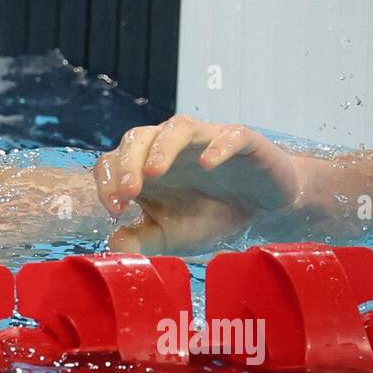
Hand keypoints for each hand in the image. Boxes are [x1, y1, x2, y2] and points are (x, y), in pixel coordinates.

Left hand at [92, 115, 310, 254]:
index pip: (113, 161)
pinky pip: (229, 134)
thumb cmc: (212, 216)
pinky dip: (217, 146)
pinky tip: (209, 164)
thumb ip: (141, 239)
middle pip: (138, 138)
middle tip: (128, 191)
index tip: (116, 210)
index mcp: (146, 169)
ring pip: (177, 127)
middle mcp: (170, 148)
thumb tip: (113, 246)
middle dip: (128, 163)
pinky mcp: (241, 140)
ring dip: (163, 148)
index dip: (108, 181)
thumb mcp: (171, 236)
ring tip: (155, 171)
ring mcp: (204, 140)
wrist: (264, 210)